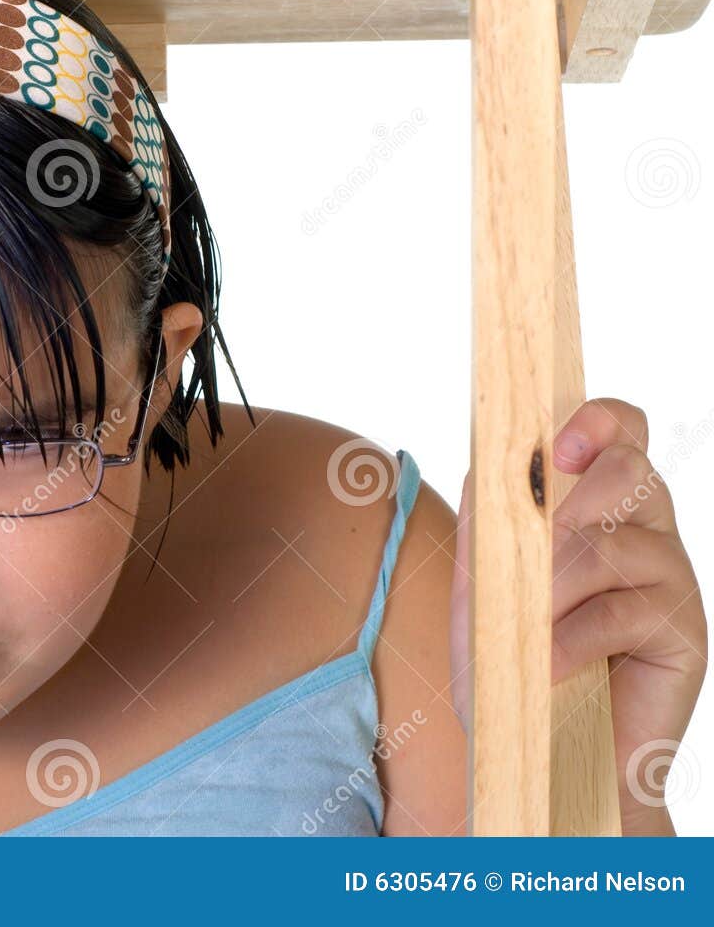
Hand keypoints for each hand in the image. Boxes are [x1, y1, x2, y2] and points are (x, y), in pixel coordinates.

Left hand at [449, 398, 707, 833]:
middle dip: (568, 502)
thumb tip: (488, 470)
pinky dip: (567, 638)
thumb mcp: (481, 584)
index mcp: (601, 502)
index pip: (620, 432)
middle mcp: (646, 529)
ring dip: (549, 585)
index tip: (558, 444)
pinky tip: (546, 665)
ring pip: (608, 545)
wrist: (537, 748)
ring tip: (523, 627)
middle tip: (527, 550)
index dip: (598, 419)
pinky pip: (619, 613)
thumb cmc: (511, 660)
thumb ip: (487, 527)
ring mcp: (671, 579)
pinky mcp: (686, 633)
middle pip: (628, 472)